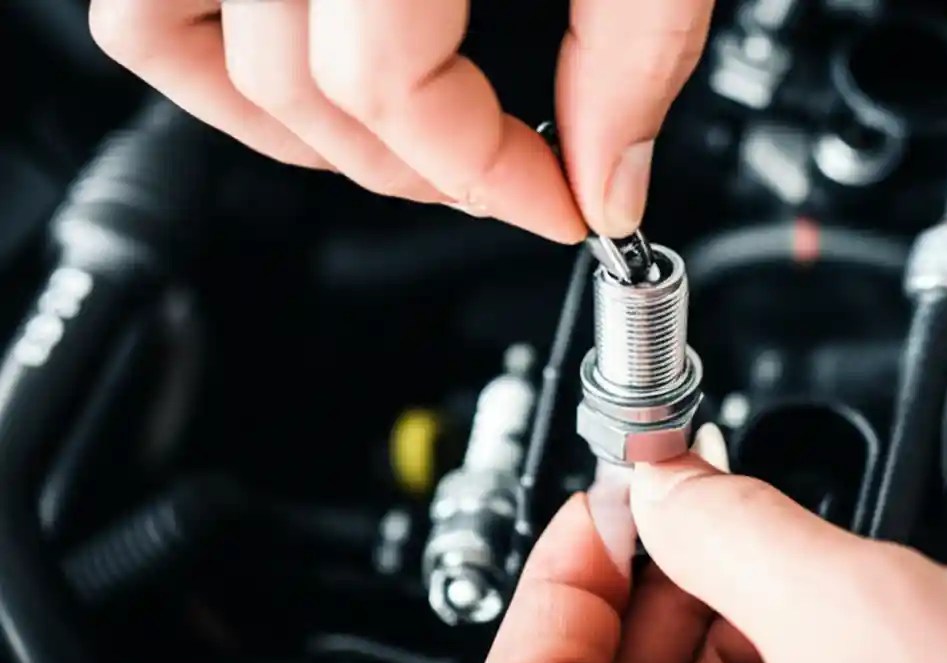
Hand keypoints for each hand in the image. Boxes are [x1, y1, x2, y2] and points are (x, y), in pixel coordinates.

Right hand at [87, 0, 714, 242]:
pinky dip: (214, 47)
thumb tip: (609, 173)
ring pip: (170, 31)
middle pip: (296, 83)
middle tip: (502, 176)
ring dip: (294, 122)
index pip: (388, 85)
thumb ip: (635, 47)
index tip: (560, 205)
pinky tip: (308, 67)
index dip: (484, 176)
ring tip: (401, 139)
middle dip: (416, 166)